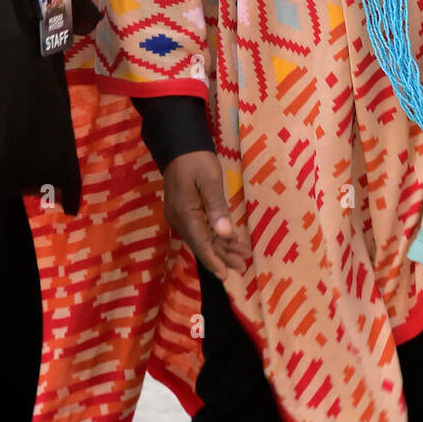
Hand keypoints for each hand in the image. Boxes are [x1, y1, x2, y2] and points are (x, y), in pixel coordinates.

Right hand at [162, 150, 250, 279]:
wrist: (181, 145)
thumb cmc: (197, 160)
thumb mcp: (210, 181)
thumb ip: (217, 207)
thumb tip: (225, 233)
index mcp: (184, 213)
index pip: (200, 243)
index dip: (213, 261)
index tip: (226, 276)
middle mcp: (180, 218)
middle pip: (202, 243)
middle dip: (222, 256)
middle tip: (243, 266)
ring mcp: (181, 215)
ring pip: (203, 237)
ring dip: (222, 247)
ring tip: (242, 256)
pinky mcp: (186, 211)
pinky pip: (202, 228)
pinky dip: (217, 235)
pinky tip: (232, 240)